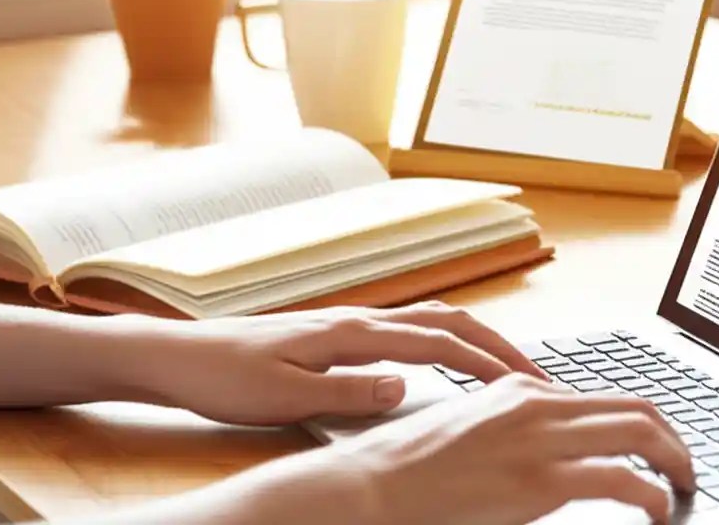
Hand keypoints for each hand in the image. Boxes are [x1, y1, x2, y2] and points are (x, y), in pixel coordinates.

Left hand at [134, 302, 546, 424]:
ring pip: (432, 320)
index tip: (528, 383)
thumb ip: (346, 393)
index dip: (488, 361)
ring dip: (476, 339)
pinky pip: (410, 330)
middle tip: (539, 373)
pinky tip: (449, 361)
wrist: (179, 355)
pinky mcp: (340, 333)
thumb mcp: (282, 398)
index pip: (439, 341)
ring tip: (509, 367)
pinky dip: (447, 340)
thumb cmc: (225, 377)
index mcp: (351, 333)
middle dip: (498, 344)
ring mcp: (351, 322)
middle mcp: (359, 319)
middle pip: (448, 321)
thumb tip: (406, 387)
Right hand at [232, 375, 695, 524]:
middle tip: (685, 466)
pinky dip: (653, 494)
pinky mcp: (540, 481)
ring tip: (681, 487)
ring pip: (639, 432)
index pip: (604, 398)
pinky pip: (622, 479)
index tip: (656, 449)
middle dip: (672, 437)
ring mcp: (541, 440)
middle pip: (635, 406)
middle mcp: (538, 405)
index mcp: (522, 392)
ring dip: (674, 460)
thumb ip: (513, 426)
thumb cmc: (411, 469)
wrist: (371, 487)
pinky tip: (657, 511)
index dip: (643, 424)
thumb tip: (552, 441)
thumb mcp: (470, 429)